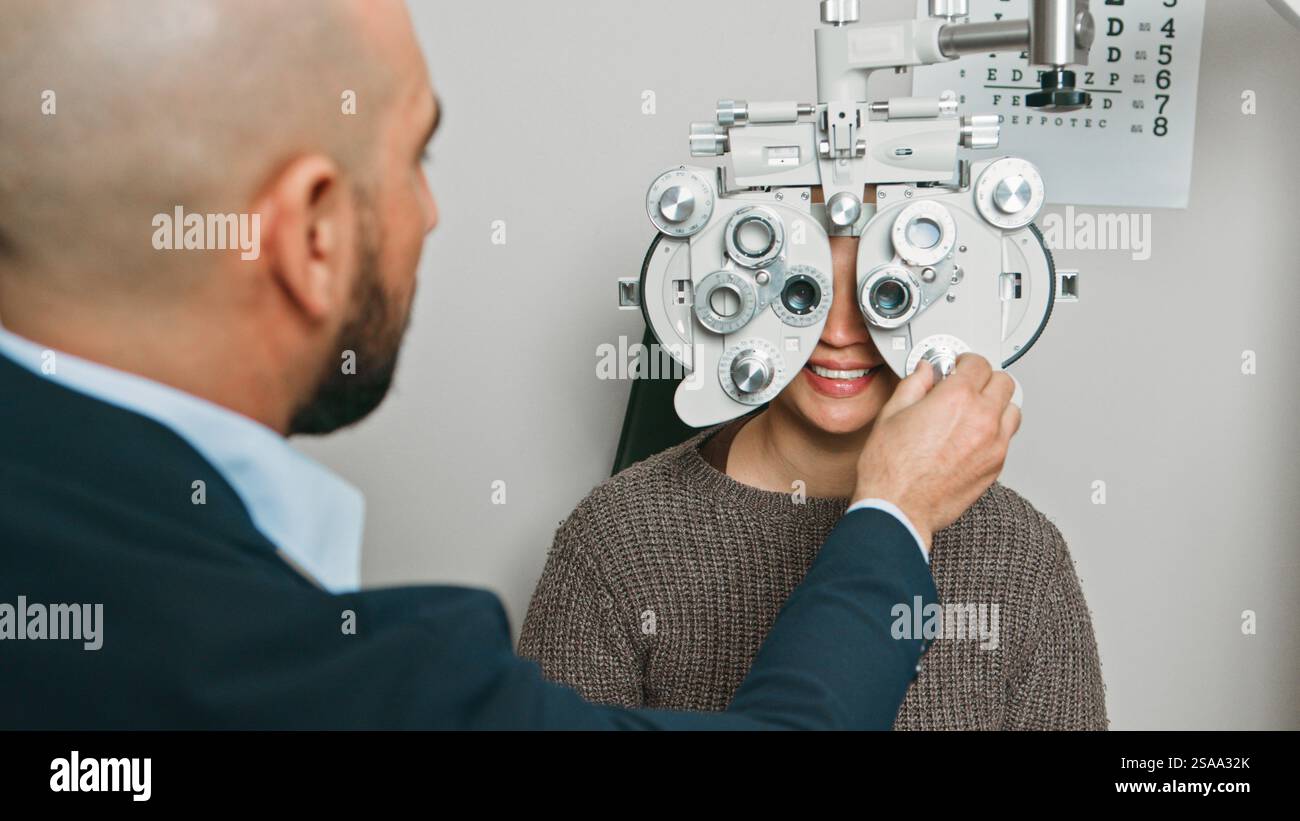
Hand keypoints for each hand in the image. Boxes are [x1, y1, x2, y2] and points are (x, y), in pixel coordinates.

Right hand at [853, 354, 1021, 550]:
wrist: (898, 508)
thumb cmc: (890, 469)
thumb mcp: (892, 414)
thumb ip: (914, 385)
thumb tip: (924, 373)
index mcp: (957, 398)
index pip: (978, 363)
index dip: (965, 361)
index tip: (957, 367)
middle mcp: (982, 418)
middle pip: (1004, 382)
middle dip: (984, 379)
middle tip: (966, 385)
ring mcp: (994, 444)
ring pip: (1012, 410)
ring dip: (996, 405)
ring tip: (974, 411)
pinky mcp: (995, 466)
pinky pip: (1006, 438)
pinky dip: (994, 431)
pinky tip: (972, 436)